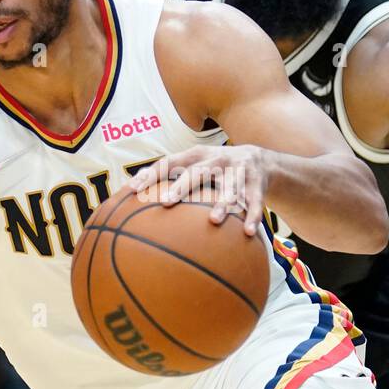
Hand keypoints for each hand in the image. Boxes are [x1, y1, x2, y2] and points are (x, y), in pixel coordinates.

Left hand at [127, 144, 270, 235]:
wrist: (259, 159)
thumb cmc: (215, 168)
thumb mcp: (195, 166)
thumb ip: (169, 176)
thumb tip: (129, 194)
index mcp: (196, 155)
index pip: (169, 162)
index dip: (150, 174)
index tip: (132, 190)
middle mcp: (216, 160)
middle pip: (197, 171)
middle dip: (182, 185)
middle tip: (168, 202)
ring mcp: (238, 171)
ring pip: (230, 188)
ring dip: (223, 203)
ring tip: (215, 221)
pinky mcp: (257, 184)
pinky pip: (255, 202)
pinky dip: (253, 216)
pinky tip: (249, 232)